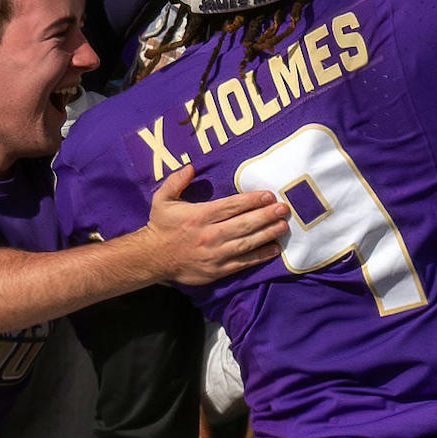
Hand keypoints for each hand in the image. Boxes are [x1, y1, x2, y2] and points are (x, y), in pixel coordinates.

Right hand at [141, 163, 291, 284]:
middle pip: (244, 224)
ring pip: (247, 243)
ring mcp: (215, 254)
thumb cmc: (160, 227)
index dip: (252, 200)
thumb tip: (190, 167)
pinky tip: (273, 249)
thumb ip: (175, 181)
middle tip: (284, 208)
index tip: (268, 195)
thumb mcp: (162, 200)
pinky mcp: (218, 270)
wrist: (152, 258)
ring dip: (267, 234)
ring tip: (283, 226)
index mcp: (199, 216)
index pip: (231, 206)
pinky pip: (243, 263)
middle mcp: (210, 235)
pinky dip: (259, 256)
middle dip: (266, 215)